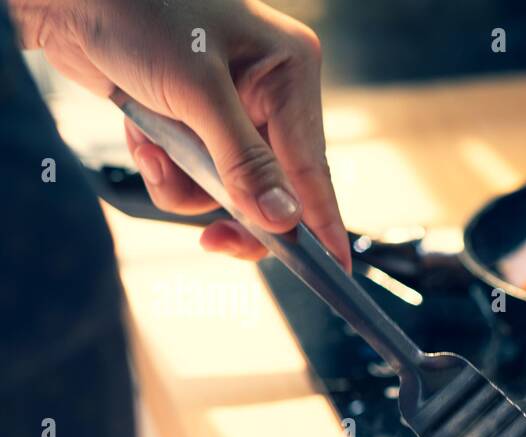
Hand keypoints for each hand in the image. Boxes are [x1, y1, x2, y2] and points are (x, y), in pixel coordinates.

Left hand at [15, 0, 349, 265]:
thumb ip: (244, 162)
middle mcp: (268, 92)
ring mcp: (231, 110)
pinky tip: (140, 134)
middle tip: (214, 240)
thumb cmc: (137, 12)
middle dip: (231, 204)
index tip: (335, 270)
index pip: (312, 165)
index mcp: (289, 72)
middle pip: (272, 186)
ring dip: (183, 182)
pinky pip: (194, 175)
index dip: (320, 222)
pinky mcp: (195, 122)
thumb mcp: (196, 92)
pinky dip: (163, 166)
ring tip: (151, 148)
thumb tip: (284, 221)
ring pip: (228, 188)